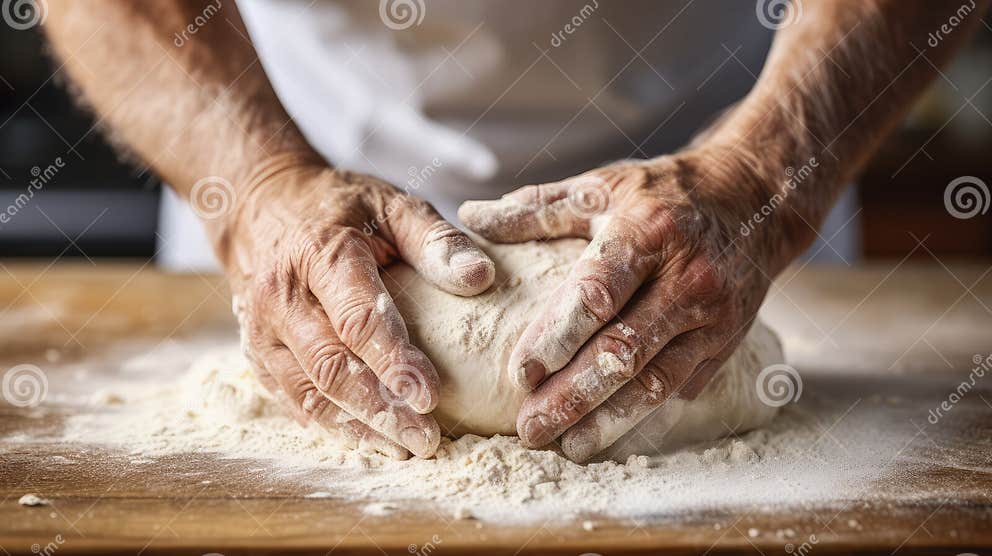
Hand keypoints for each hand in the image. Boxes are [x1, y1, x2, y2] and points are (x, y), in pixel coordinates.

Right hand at [218, 159, 494, 458]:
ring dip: (357, 427)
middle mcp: (283, 295)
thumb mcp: (392, 204)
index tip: (430, 396)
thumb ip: (436, 240)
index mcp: (320, 254)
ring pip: (309, 391)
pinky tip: (369, 440)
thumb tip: (480, 278)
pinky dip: (331, 425)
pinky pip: (292, 398)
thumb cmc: (341, 208)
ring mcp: (263, 328)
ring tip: (405, 449)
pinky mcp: (258, 352)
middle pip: (330, 366)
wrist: (263, 205)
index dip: (393, 361)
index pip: (356, 317)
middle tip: (426, 439)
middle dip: (380, 409)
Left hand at [459, 150, 785, 461]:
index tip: (520, 374)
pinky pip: (682, 388)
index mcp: (646, 232)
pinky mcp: (726, 343)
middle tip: (529, 428)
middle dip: (573, 396)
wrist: (752, 200)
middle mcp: (686, 277)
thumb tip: (470, 215)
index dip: (557, 336)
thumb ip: (535, 209)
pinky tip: (607, 432)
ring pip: (656, 382)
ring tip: (566, 446)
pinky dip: (644, 417)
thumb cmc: (661, 194)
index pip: (596, 293)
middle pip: (624, 350)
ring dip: (608, 421)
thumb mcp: (600, 188)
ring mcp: (712, 316)